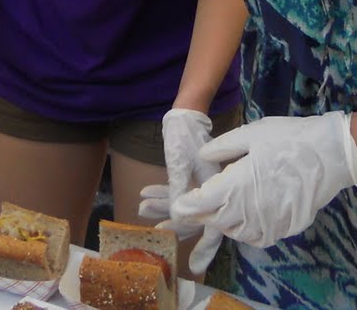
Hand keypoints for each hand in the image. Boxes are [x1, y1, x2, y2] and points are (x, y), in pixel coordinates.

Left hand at [141, 108, 222, 272]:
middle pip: (194, 216)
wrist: (185, 113)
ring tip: (141, 209)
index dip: (192, 237)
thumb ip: (179, 193)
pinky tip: (143, 193)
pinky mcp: (191, 176)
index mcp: (216, 189)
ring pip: (183, 203)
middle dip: (172, 223)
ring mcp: (202, 183)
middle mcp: (212, 190)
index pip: (206, 222)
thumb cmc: (184, 136)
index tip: (173, 243)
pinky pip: (178, 191)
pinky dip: (162, 194)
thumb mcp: (179, 166)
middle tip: (153, 229)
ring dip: (162, 207)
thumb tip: (176, 219)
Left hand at [171, 112, 356, 247]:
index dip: (186, 206)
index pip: (202, 203)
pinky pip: (258, 237)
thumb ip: (222, 148)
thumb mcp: (251, 134)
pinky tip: (246, 217)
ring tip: (221, 208)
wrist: (332, 154)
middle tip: (195, 206)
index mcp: (237, 185)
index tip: (176, 206)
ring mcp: (270, 222)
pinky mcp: (285, 228)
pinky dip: (247, 231)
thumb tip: (202, 157)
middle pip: (216, 220)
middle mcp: (250, 209)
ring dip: (224, 223)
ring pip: (236, 232)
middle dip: (203, 214)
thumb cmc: (289, 139)